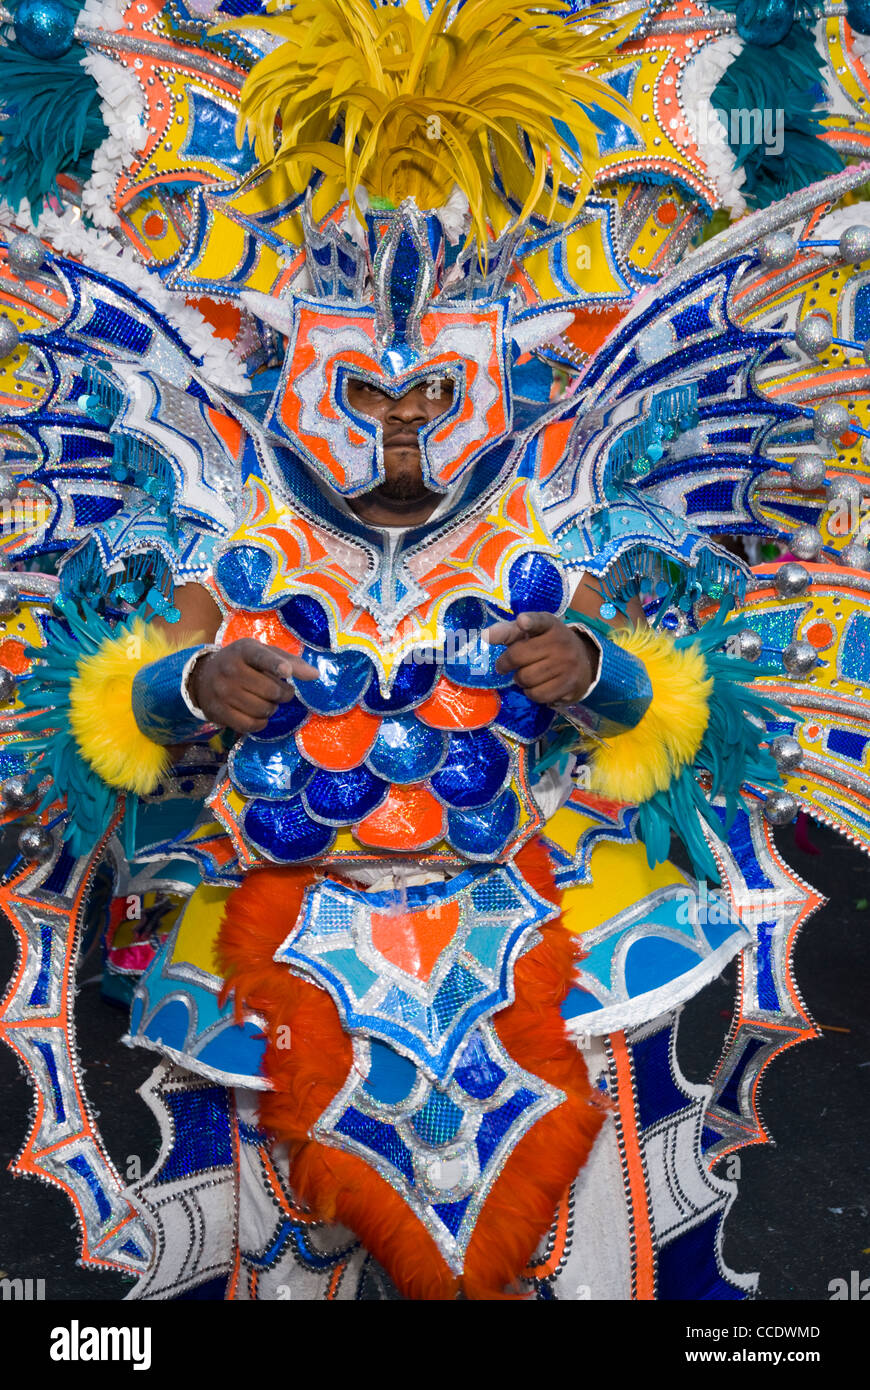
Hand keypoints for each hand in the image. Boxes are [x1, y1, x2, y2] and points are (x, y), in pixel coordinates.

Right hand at [189, 639, 316, 732]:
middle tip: (282, 692)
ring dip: (272, 709)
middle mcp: (230, 669)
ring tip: (268, 701)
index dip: (275, 665)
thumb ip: (291, 662)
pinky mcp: (217, 712)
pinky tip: (259, 714)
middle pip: (270, 691)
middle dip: (283, 694)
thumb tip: (315, 675)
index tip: (286, 672)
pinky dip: (261, 723)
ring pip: (262, 709)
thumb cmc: (243, 663)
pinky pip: (250, 725)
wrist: (203, 676)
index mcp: (244, 650)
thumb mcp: (263, 653)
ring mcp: (222, 692)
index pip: (261, 657)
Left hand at [485, 612, 597, 705]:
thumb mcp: (531, 633)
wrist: (583, 662)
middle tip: (504, 667)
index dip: (529, 622)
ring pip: (526, 679)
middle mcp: (561, 642)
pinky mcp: (570, 685)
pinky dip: (531, 693)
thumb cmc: (547, 645)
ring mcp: (567, 664)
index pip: (539, 621)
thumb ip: (508, 632)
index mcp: (549, 624)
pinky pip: (537, 695)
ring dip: (520, 681)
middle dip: (505, 664)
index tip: (522, 621)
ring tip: (526, 675)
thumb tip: (486, 635)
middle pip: (518, 656)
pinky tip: (537, 686)